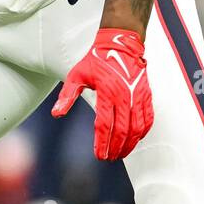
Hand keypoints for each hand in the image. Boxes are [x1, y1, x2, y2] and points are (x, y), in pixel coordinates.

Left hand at [52, 27, 153, 159]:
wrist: (121, 44)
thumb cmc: (97, 60)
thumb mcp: (77, 75)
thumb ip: (67, 96)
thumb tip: (56, 114)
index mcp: (106, 92)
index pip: (104, 124)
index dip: (102, 143)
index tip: (99, 156)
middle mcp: (124, 96)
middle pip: (122, 130)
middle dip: (116, 147)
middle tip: (110, 158)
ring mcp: (137, 96)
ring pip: (136, 127)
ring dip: (130, 144)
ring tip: (122, 154)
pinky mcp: (145, 95)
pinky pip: (148, 118)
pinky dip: (143, 131)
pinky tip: (137, 139)